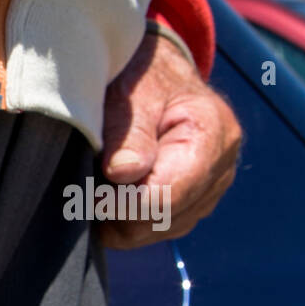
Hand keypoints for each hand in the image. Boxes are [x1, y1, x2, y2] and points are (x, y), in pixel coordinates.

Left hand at [98, 31, 241, 248]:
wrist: (155, 74)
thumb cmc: (141, 78)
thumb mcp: (130, 94)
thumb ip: (129, 133)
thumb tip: (123, 174)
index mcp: (213, 135)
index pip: (166, 196)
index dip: (120, 203)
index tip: (87, 194)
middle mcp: (220, 169)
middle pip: (159, 220)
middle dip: (116, 210)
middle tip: (84, 185)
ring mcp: (208, 190)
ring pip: (152, 231)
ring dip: (117, 217)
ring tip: (98, 182)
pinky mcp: (190, 204)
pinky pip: (150, 230)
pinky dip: (123, 219)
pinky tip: (107, 193)